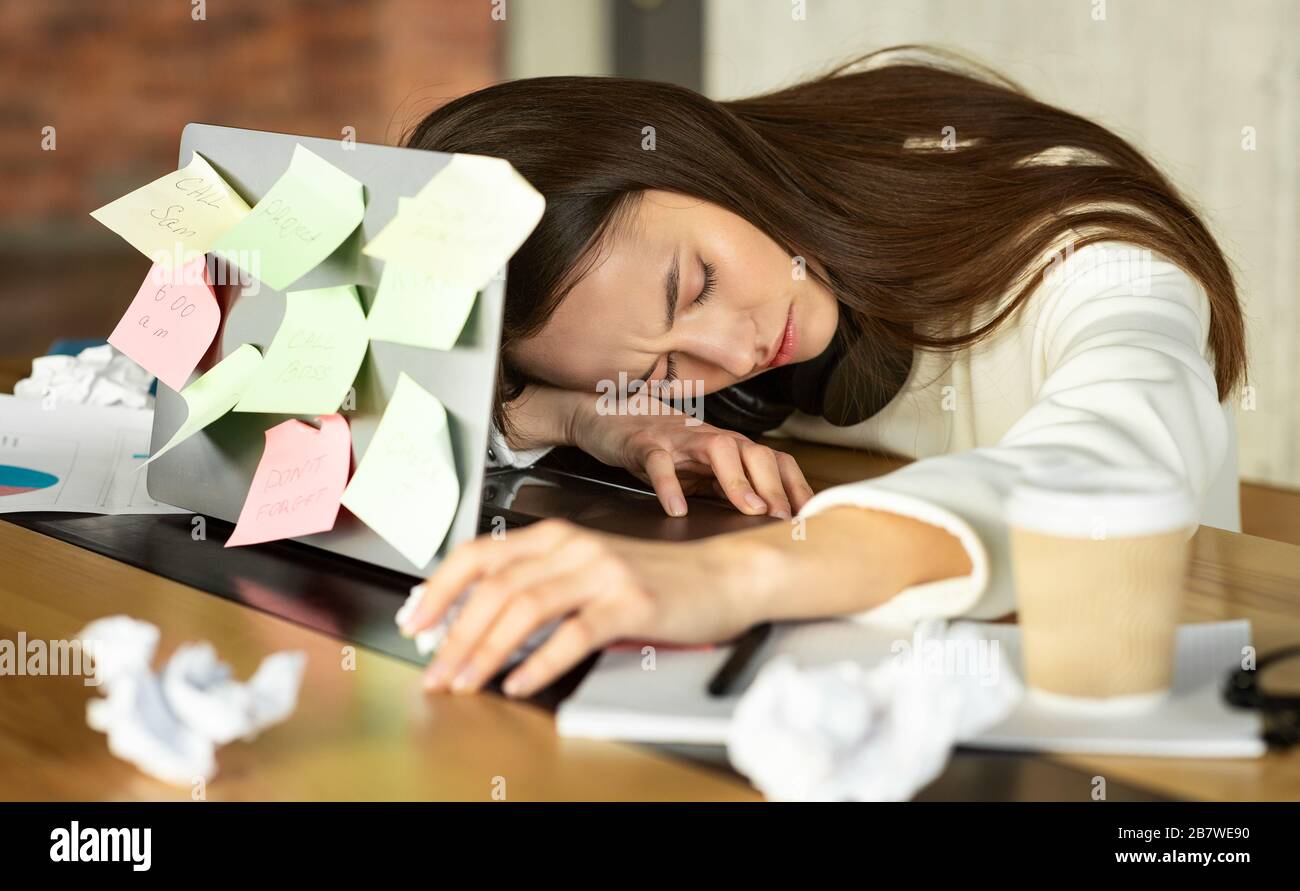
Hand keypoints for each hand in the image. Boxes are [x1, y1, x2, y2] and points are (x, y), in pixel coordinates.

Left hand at [400, 508, 974, 698]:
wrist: (726, 576)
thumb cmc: (658, 579)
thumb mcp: (591, 571)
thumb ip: (542, 584)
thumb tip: (481, 618)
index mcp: (558, 536)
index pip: (479, 555)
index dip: (439, 589)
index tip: (414, 623)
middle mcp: (575, 546)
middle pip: (495, 586)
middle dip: (455, 633)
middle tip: (434, 672)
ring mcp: (603, 572)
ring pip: (526, 607)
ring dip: (486, 651)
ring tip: (466, 683)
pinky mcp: (631, 602)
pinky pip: (574, 633)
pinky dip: (541, 662)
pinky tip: (521, 682)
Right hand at [567, 397, 814, 519]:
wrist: (605, 416)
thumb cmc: (656, 447)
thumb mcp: (697, 472)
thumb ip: (727, 489)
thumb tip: (763, 520)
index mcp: (727, 447)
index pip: (774, 460)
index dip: (795, 486)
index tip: (810, 516)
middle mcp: (709, 438)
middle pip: (755, 451)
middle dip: (774, 485)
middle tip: (784, 518)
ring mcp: (677, 438)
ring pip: (717, 449)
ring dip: (737, 480)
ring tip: (748, 509)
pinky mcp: (644, 443)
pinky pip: (659, 460)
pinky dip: (669, 484)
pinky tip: (676, 509)